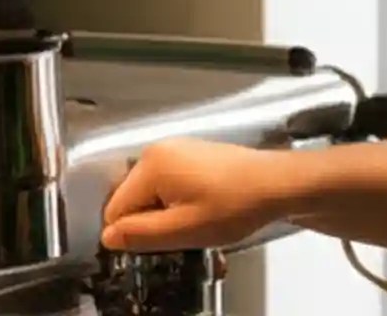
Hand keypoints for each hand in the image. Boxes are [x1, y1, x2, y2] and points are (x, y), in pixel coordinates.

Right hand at [101, 139, 288, 252]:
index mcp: (150, 165)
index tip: (164, 238)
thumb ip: (139, 234)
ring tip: (198, 216)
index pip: (115, 210)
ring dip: (167, 211)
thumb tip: (108, 236)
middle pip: (132, 198)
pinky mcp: (194, 153)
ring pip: (152, 192)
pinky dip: (180, 199)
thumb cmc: (234, 205)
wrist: (278, 183)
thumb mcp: (182, 229)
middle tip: (183, 228)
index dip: (134, 232)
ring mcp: (177, 148)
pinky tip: (206, 205)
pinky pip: (170, 182)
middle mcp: (158, 150)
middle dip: (150, 219)